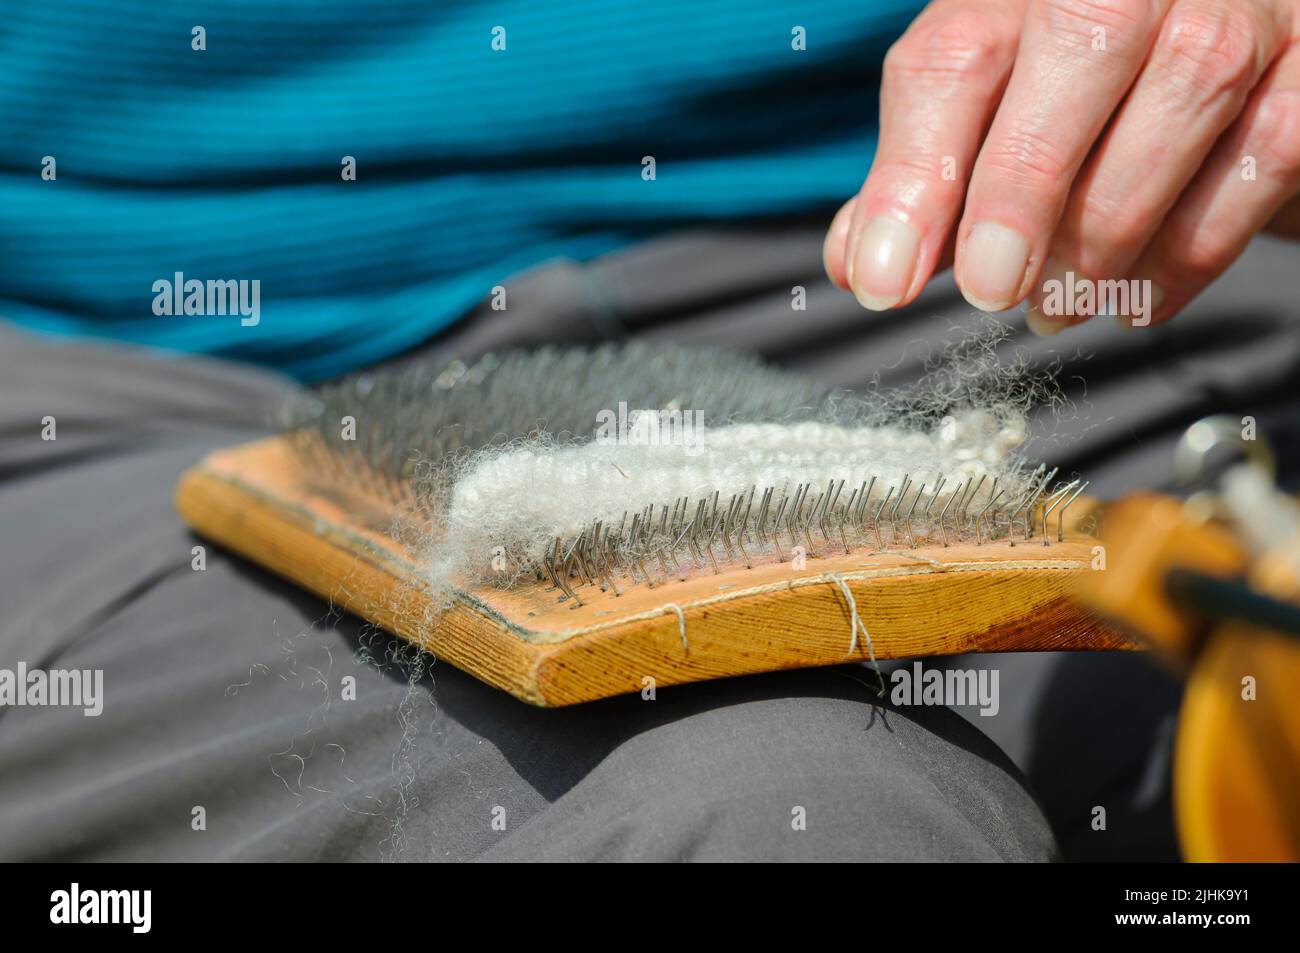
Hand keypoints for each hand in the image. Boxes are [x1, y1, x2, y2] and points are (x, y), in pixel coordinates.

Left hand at [823, 0, 1299, 332]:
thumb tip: (861, 260)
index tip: (884, 278)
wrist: (1202, 41)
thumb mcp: (981, 113)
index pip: (956, 58)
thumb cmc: (1072, 92)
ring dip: (1108, 230)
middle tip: (990, 287)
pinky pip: (1263, 155)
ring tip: (1055, 304)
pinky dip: (1190, 250)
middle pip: (1081, 41)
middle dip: (1024, 184)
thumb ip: (922, 179)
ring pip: (1186, 96)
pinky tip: (1132, 299)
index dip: (914, 175)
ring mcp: (1239, 4)